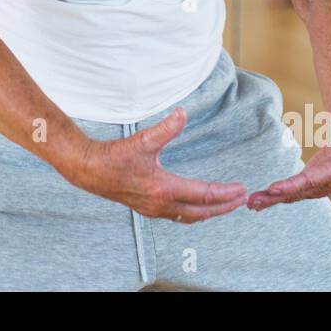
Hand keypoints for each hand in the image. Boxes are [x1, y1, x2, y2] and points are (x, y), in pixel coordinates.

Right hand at [67, 107, 247, 222]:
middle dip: (223, 207)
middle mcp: (161, 204)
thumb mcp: (142, 141)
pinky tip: (196, 206)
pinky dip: (193, 213)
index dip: (225, 193)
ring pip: (189, 217)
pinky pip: (177, 216)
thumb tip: (183, 113)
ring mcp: (154, 210)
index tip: (242, 189)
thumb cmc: (114, 157)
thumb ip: (166, 128)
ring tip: (224, 205)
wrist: (88, 171)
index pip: (204, 195)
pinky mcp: (147, 209)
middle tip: (241, 201)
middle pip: (201, 212)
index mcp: (164, 189)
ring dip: (209, 212)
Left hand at [247, 97, 330, 211]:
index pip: (310, 180)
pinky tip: (258, 202)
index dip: (291, 186)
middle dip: (274, 198)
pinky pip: (291, 194)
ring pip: (292, 196)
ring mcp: (318, 188)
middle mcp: (325, 184)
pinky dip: (275, 199)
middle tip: (252, 201)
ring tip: (250, 203)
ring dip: (270, 201)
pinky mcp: (310, 187)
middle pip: (297, 193)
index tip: (273, 189)